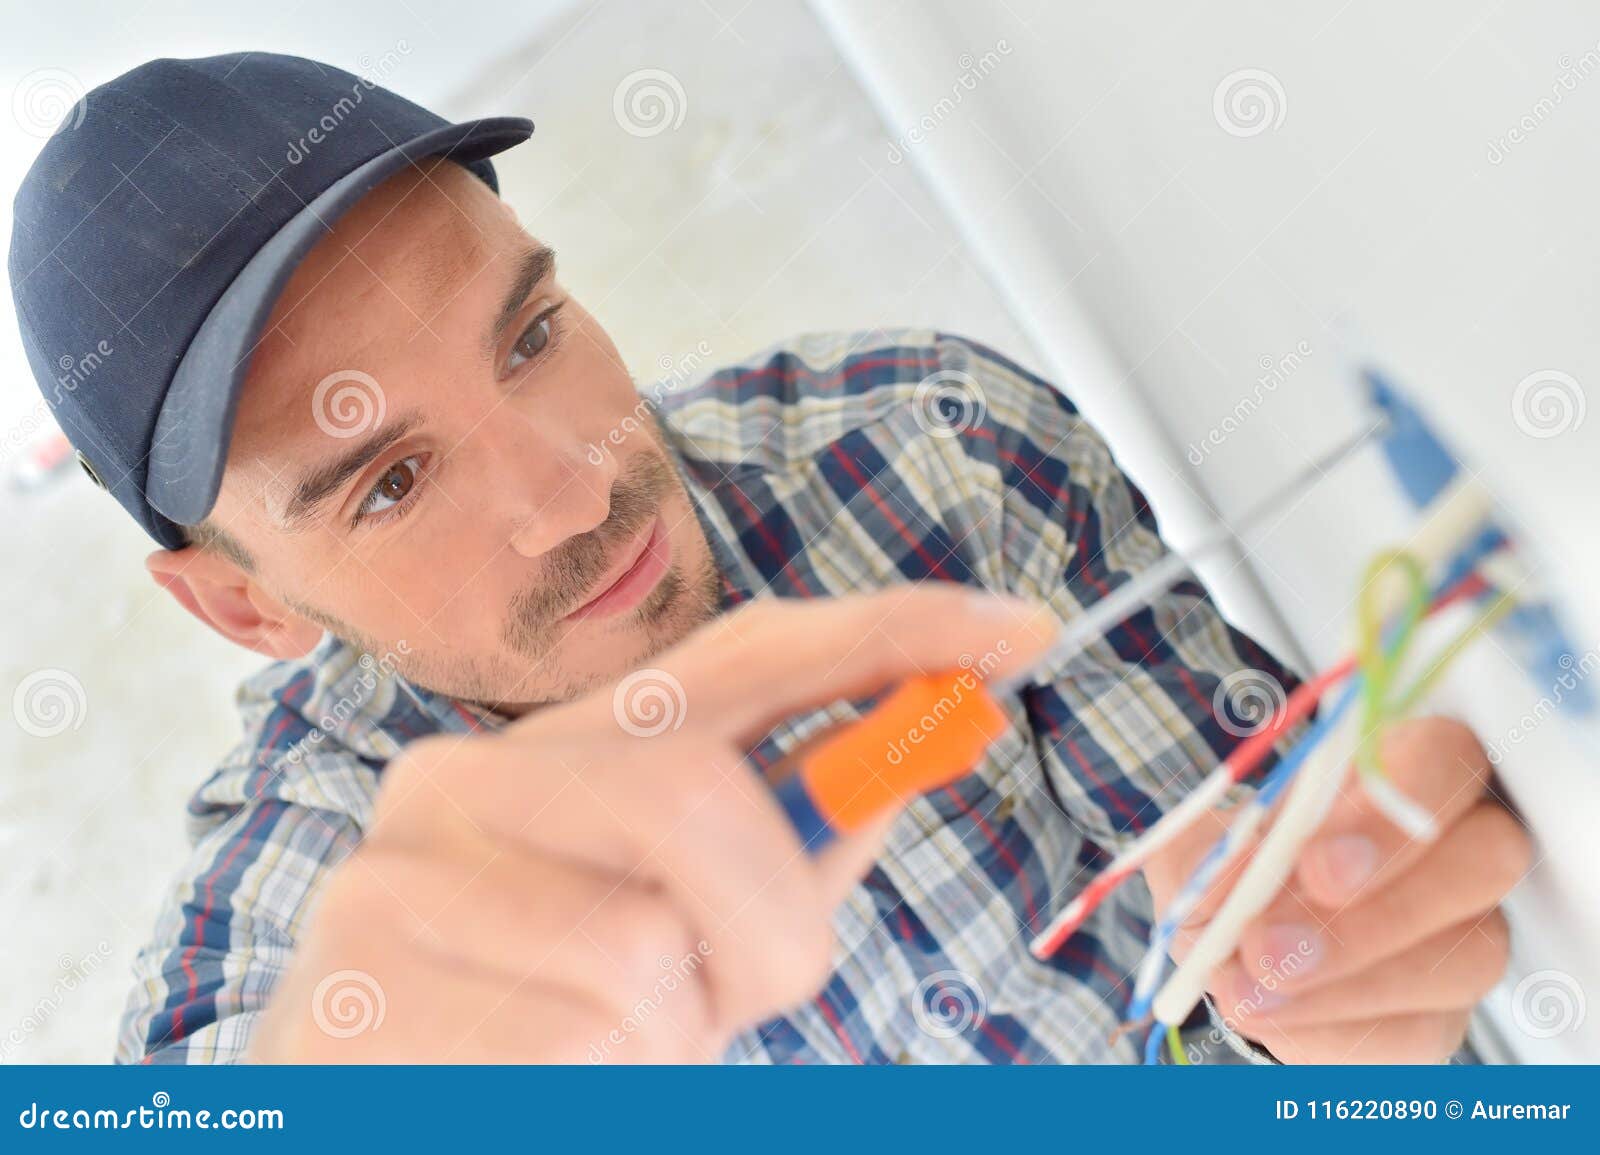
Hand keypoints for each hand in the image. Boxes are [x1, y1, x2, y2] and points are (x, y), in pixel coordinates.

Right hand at [248, 585, 1054, 1061]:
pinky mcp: (358, 976)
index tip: (1011, 631)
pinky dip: (602, 1087)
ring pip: (646, 946)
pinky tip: (532, 1079)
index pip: (740, 655)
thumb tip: (907, 761)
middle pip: (700, 795)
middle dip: (773, 925)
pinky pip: (578, 1038)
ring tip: (602, 1046)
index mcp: (554, 749)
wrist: (359, 1105)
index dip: (886, 634)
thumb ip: (782, 847)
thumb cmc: (538, 1025)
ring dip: (672, 1034)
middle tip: (738, 997)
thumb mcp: (679, 934)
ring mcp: (399, 870)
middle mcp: (464, 778)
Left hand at [1143, 716, 1532, 1062]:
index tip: (1313, 864)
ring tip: (1250, 983)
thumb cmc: (1231, 875)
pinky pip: (1421, 1029)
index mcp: (1400, 769)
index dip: (1395, 810)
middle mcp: (1458, 843)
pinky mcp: (1443, 1014)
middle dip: (1386, 906)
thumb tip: (1235, 874)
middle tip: (1275, 941)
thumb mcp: (1198, 850)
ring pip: (1469, 956)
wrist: (1231, 955)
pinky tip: (1270, 1015)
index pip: (1444, 755)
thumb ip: (1210, 853)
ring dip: (1350, 977)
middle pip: (1490, 856)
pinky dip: (1335, 1028)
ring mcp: (1466, 934)